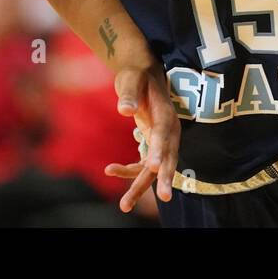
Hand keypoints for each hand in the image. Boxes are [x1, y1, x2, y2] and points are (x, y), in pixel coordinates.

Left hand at [105, 60, 179, 212]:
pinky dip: (128, 170)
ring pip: (154, 168)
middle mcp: (168, 131)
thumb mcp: (131, 79)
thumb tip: (125, 110)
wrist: (143, 72)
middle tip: (163, 198)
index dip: (160, 152)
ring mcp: (161, 140)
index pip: (163, 136)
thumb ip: (129, 94)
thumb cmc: (137, 75)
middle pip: (166, 157)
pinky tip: (109, 169)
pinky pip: (142, 164)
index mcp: (165, 115)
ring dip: (141, 186)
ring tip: (124, 206)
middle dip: (163, 178)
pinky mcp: (152, 144)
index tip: (155, 167)